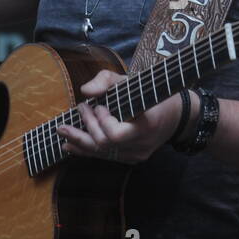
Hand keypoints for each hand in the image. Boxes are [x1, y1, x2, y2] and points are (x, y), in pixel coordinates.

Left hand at [57, 70, 185, 164]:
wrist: (176, 115)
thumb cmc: (151, 94)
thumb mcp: (131, 80)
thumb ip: (106, 80)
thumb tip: (85, 91)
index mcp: (146, 125)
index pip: (115, 134)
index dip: (101, 121)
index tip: (98, 105)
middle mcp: (142, 145)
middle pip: (104, 145)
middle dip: (86, 127)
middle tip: (80, 109)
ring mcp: (137, 155)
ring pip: (102, 154)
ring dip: (80, 141)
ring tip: (62, 132)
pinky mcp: (132, 158)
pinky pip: (107, 157)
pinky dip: (87, 150)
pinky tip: (71, 145)